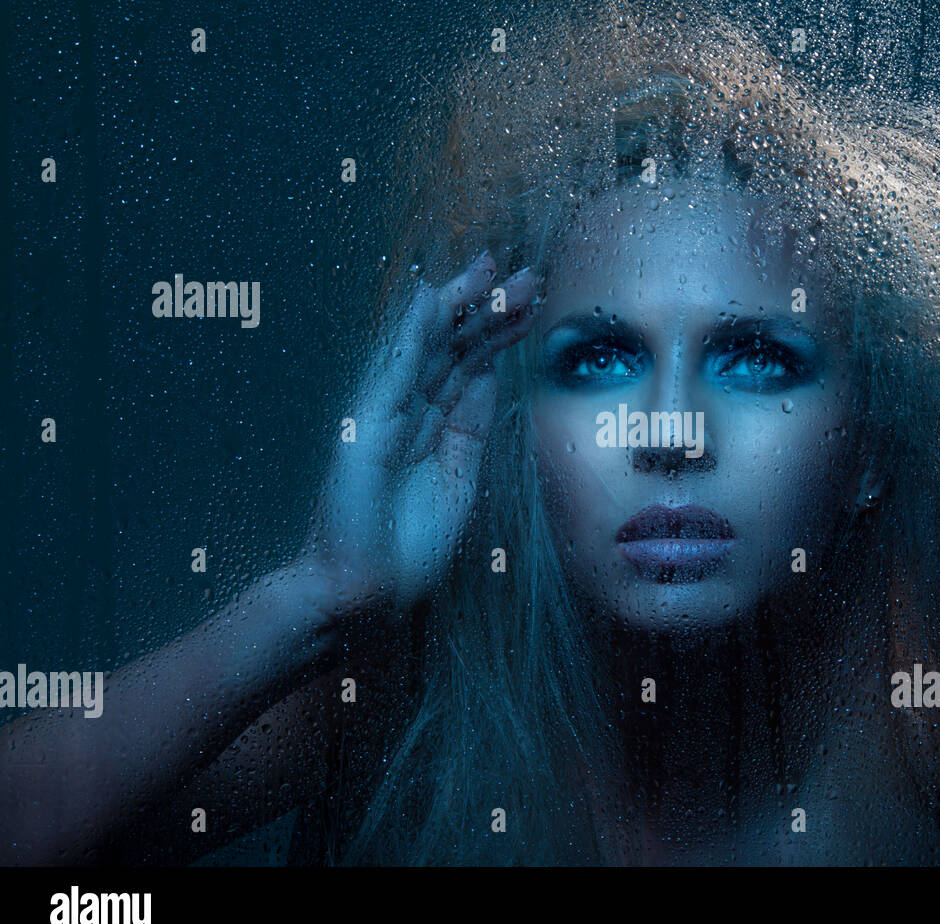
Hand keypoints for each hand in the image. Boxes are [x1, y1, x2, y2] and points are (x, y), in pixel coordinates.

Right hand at [310, 251, 537, 609]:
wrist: (361, 590)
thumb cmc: (406, 547)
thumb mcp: (459, 482)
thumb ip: (471, 429)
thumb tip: (491, 377)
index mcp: (434, 428)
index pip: (470, 367)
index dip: (500, 333)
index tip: (530, 302)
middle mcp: (409, 412)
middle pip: (454, 348)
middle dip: (489, 309)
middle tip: (524, 274)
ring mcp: (385, 413)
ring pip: (428, 348)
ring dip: (459, 307)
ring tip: (490, 270)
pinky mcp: (366, 423)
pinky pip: (394, 369)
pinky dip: (412, 333)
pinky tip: (433, 299)